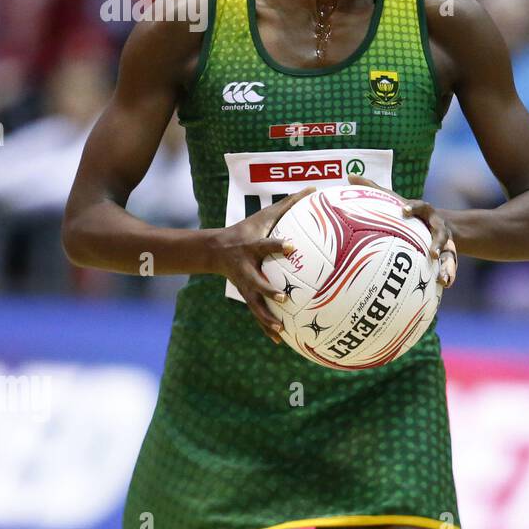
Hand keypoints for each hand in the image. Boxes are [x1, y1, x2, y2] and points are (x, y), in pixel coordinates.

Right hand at [209, 187, 314, 344]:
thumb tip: (313, 188)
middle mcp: (247, 268)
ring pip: (255, 305)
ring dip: (266, 318)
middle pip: (256, 282)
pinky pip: (258, 314)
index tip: (292, 246)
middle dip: (267, 290)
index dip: (278, 245)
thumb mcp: (263, 215)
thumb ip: (289, 203)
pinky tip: (280, 341)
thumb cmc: (246, 230)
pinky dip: (267, 327)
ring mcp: (245, 285)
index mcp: (252, 247)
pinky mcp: (246, 296)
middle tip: (282, 298)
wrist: (215, 250)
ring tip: (281, 331)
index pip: (266, 245)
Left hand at [347, 175, 456, 286]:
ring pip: (450, 254)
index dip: (412, 208)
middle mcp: (438, 226)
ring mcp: (445, 242)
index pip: (420, 206)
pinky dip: (448, 275)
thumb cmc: (410, 213)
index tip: (403, 211)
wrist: (440, 223)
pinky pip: (449, 266)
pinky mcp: (447, 255)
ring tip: (443, 279)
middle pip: (441, 233)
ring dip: (448, 266)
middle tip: (432, 252)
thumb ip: (375, 188)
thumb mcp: (396, 200)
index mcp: (424, 211)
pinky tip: (444, 285)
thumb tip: (350, 175)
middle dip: (438, 241)